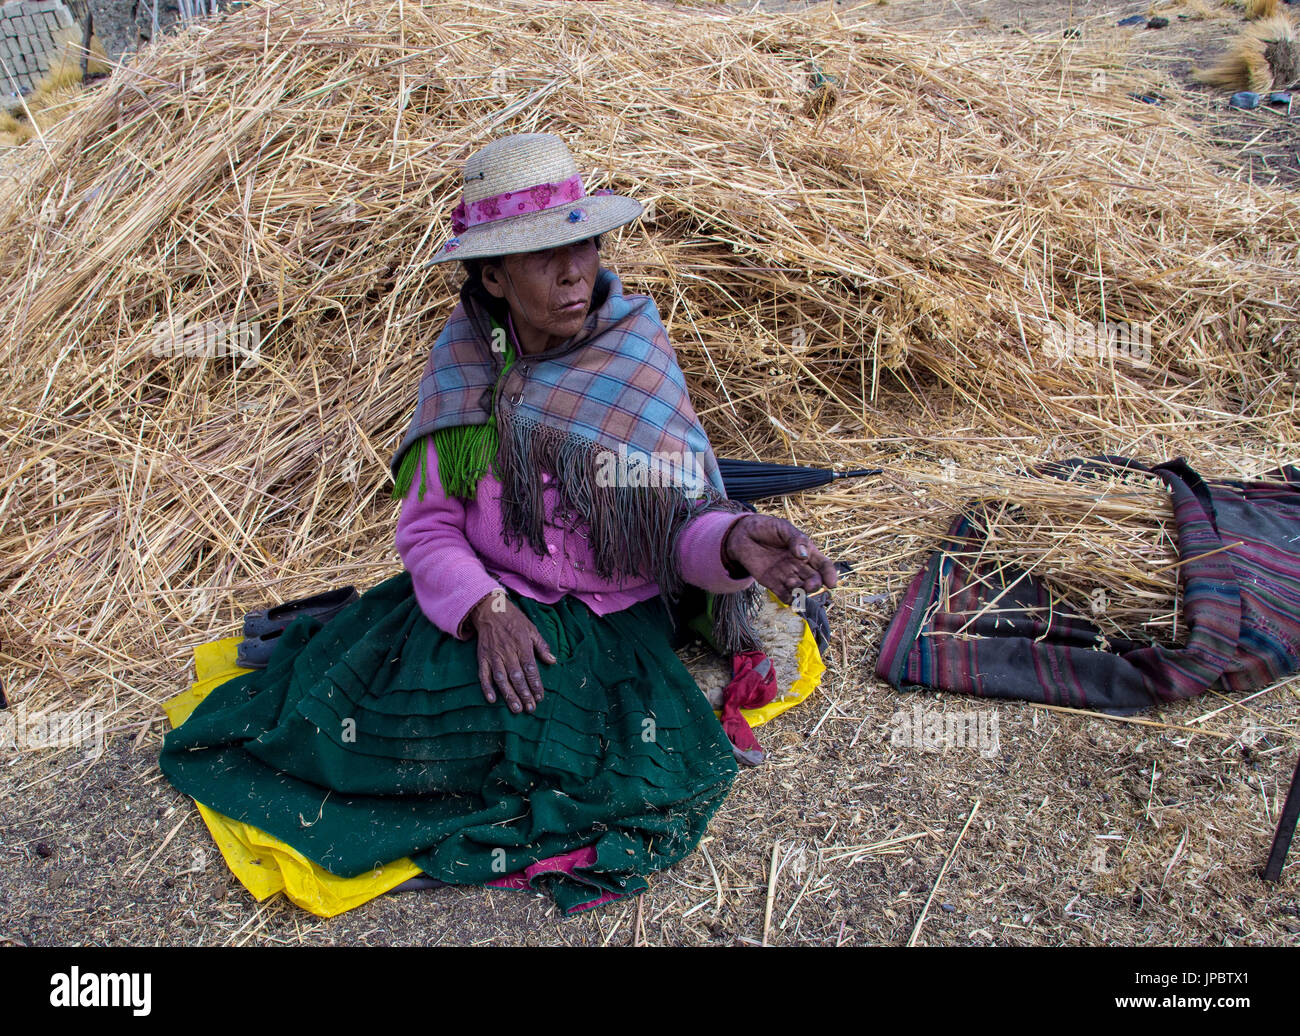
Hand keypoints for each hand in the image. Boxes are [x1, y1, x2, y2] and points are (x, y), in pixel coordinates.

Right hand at [467, 590, 555, 713]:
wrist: (490, 610)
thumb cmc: (514, 620)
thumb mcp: (532, 629)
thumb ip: (542, 646)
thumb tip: (553, 661)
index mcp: (522, 644)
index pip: (530, 668)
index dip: (535, 684)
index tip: (540, 697)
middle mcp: (507, 651)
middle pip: (517, 676)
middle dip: (524, 694)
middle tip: (530, 708)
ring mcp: (493, 655)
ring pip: (501, 679)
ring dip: (509, 695)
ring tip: (516, 709)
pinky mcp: (482, 657)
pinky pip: (483, 675)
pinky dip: (486, 688)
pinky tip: (492, 699)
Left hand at [722, 514, 837, 604]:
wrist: (743, 534)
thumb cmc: (766, 528)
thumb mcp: (783, 528)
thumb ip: (796, 539)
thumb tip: (803, 555)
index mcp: (807, 551)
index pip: (823, 565)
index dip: (830, 574)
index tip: (831, 583)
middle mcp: (799, 566)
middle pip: (814, 580)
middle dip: (815, 585)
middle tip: (810, 585)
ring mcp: (787, 575)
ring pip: (801, 590)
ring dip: (801, 592)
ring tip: (793, 585)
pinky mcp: (773, 584)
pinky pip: (786, 596)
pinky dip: (789, 600)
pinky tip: (787, 596)